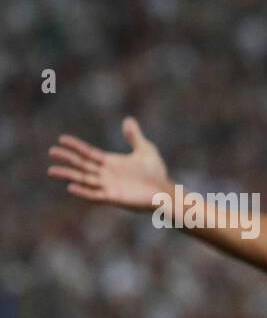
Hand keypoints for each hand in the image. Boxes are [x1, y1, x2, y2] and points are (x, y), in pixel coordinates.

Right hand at [47, 117, 172, 211]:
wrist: (165, 191)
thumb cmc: (156, 173)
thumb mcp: (145, 150)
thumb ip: (134, 136)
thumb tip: (128, 120)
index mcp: (110, 162)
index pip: (88, 152)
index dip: (75, 146)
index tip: (61, 139)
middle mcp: (106, 174)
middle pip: (82, 164)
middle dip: (67, 158)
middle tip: (52, 152)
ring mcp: (108, 186)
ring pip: (83, 179)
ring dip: (68, 175)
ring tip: (51, 171)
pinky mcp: (113, 198)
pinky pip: (94, 195)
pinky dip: (83, 191)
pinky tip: (71, 187)